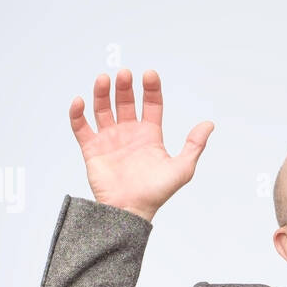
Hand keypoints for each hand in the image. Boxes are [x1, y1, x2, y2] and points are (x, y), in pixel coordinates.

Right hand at [69, 69, 214, 221]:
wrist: (130, 211)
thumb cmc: (156, 193)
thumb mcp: (182, 169)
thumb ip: (194, 145)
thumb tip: (209, 125)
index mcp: (150, 135)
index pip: (151, 104)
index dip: (151, 88)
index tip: (149, 74)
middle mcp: (129, 133)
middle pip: (125, 102)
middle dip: (124, 87)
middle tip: (124, 74)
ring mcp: (110, 139)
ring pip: (103, 109)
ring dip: (101, 93)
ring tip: (103, 79)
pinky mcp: (92, 149)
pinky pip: (81, 127)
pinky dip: (77, 113)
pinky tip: (80, 101)